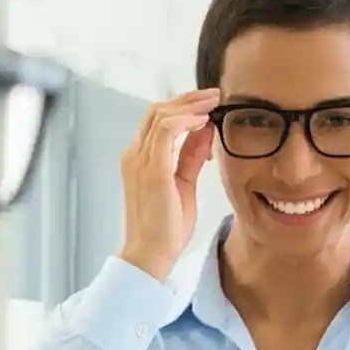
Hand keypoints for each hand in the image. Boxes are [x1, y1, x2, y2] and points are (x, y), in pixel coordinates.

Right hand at [118, 88, 219, 280]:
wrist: (151, 255)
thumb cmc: (166, 226)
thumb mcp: (184, 183)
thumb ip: (192, 156)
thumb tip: (205, 130)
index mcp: (139, 158)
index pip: (157, 118)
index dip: (183, 105)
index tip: (209, 102)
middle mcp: (134, 155)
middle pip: (157, 110)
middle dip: (188, 98)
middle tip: (215, 94)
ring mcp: (139, 161)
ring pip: (161, 114)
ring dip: (190, 104)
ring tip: (213, 103)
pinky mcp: (152, 170)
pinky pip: (167, 130)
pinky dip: (186, 120)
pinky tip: (203, 121)